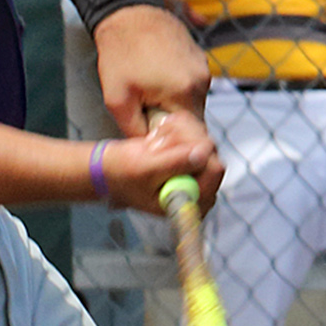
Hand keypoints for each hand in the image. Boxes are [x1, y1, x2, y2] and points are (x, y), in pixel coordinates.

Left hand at [91, 4, 209, 134]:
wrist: (125, 12)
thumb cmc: (119, 52)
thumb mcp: (117, 100)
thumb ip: (135, 130)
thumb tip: (149, 150)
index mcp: (184, 92)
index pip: (192, 135)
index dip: (174, 142)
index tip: (158, 138)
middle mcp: (201, 80)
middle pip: (192, 118)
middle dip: (171, 121)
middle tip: (145, 110)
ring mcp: (202, 66)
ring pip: (191, 100)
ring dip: (173, 102)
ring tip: (148, 87)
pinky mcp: (198, 56)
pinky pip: (190, 83)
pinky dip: (175, 86)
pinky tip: (155, 75)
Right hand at [96, 111, 222, 216]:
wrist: (111, 169)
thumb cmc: (123, 176)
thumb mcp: (146, 171)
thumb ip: (176, 164)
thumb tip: (204, 153)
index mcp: (194, 200)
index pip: (214, 168)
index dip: (194, 150)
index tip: (168, 146)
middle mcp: (202, 185)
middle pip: (209, 148)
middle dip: (179, 140)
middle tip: (153, 146)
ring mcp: (198, 166)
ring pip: (200, 133)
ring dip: (173, 132)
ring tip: (152, 144)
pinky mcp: (192, 149)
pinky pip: (193, 127)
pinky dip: (174, 125)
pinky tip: (157, 136)